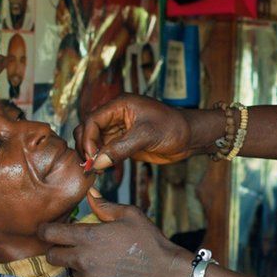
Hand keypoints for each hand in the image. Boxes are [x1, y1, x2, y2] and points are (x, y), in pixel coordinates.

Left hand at [40, 189, 190, 276]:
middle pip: (53, 257)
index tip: (45, 231)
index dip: (44, 230)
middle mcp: (83, 261)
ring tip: (103, 264)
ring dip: (81, 268)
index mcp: (89, 238)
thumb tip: (89, 195)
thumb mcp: (131, 215)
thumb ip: (104, 206)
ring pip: (72, 274)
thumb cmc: (150, 242)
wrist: (167, 274)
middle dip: (57, 251)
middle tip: (72, 248)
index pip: (51, 234)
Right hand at [75, 94, 215, 171]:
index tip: (92, 156)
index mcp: (119, 105)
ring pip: (94, 141)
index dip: (89, 138)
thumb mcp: (146, 136)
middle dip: (86, 146)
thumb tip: (97, 163)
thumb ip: (120, 148)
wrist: (190, 137)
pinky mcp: (124, 143)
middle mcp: (116, 115)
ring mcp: (119, 129)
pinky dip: (100, 160)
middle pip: (88, 129)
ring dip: (92, 155)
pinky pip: (105, 150)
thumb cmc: (174, 127)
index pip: (92, 119)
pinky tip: (101, 171)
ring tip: (95, 171)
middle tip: (90, 165)